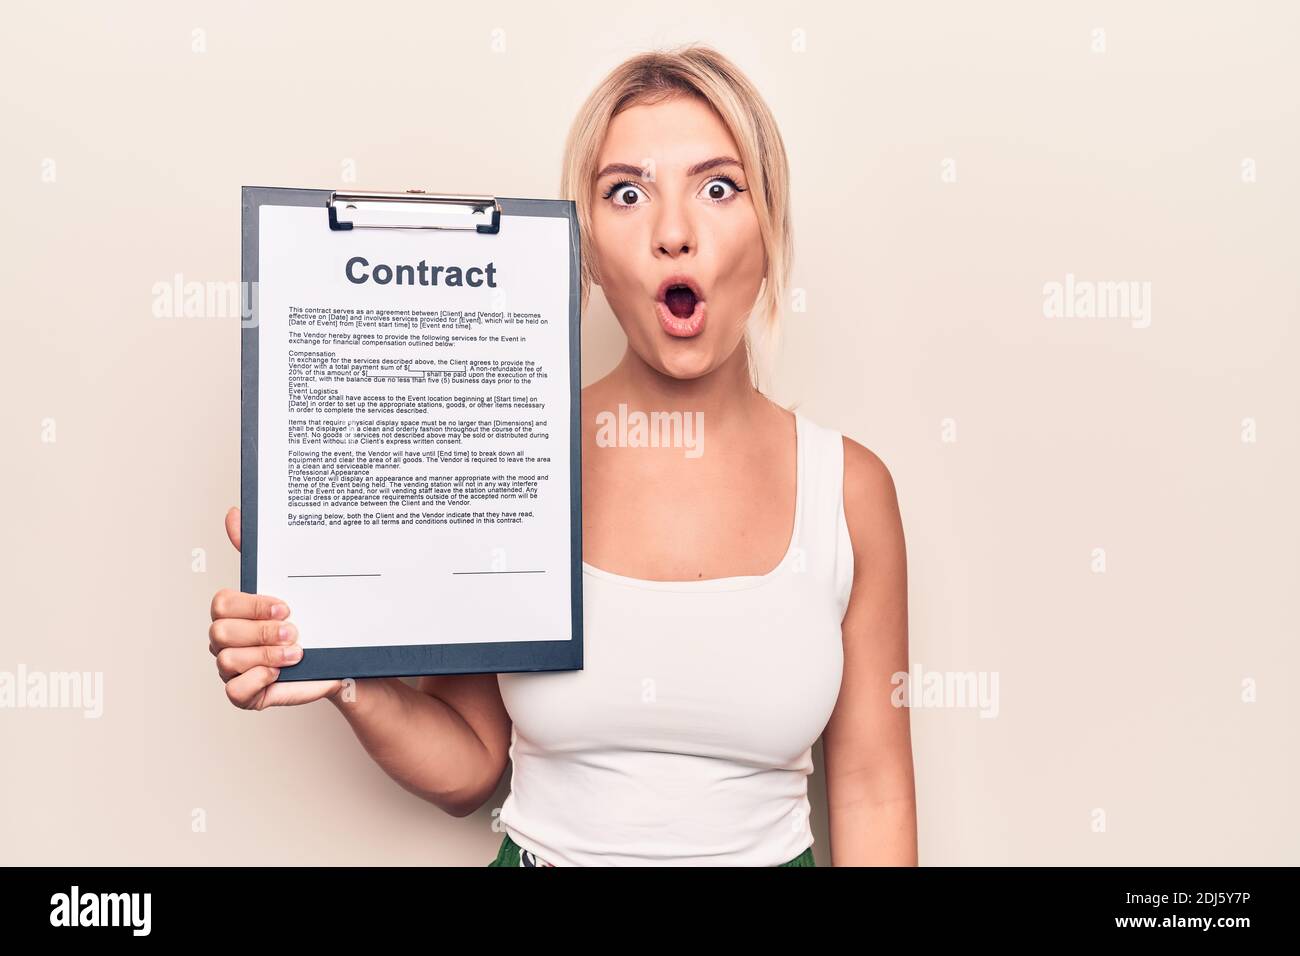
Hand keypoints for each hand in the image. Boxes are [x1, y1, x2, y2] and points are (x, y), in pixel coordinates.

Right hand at [209, 506, 343, 708]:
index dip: (252, 605)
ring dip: (267, 655)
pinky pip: (235, 692)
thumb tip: (235, 513)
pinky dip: (257, 681)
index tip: (286, 606)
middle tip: (294, 631)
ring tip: (296, 653)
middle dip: (262, 631)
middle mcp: (229, 640)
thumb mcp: (292, 584)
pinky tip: (279, 674)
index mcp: (235, 612)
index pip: (222, 603)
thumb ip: (259, 552)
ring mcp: (235, 668)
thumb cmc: (313, 621)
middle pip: (220, 632)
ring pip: (228, 661)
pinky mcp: (248, 694)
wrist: (342, 659)